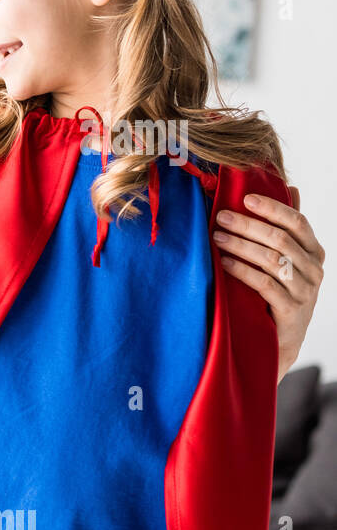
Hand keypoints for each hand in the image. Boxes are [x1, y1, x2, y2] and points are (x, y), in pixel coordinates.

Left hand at [214, 186, 324, 382]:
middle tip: (220, 217)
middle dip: (247, 225)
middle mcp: (314, 269)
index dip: (272, 207)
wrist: (279, 342)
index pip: (297, 222)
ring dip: (241, 245)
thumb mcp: (284, 261)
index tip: (244, 197)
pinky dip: (242, 270)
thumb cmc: (277, 294)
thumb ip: (286, 228)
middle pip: (280, 239)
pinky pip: (265, 284)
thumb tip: (290, 187)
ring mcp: (305, 290)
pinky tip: (224, 262)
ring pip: (272, 259)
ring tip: (216, 238)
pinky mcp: (291, 310)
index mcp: (314, 251)